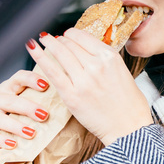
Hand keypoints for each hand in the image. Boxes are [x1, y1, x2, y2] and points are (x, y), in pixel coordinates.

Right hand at [0, 69, 51, 158]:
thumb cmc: (15, 125)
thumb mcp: (26, 113)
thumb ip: (39, 107)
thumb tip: (66, 104)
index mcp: (7, 89)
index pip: (18, 78)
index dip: (31, 79)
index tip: (46, 85)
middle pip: (9, 99)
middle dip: (27, 107)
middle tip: (44, 115)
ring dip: (15, 125)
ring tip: (31, 133)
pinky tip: (11, 144)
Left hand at [28, 29, 153, 145]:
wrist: (129, 129)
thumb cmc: (131, 106)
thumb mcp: (124, 73)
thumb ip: (106, 62)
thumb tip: (88, 53)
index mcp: (111, 58)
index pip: (84, 37)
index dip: (72, 34)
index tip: (68, 35)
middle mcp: (97, 65)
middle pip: (70, 43)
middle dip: (60, 39)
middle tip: (54, 39)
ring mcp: (83, 80)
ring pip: (60, 53)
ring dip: (48, 43)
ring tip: (43, 39)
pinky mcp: (71, 95)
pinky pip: (51, 71)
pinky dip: (39, 57)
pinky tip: (32, 48)